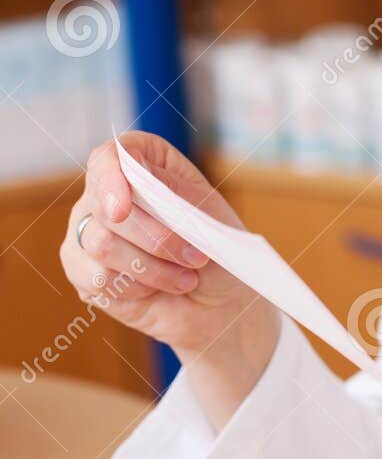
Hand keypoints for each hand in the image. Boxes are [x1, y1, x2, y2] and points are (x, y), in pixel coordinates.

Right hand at [61, 133, 279, 383]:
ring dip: (152, 268)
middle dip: (157, 238)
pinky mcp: (83, 272)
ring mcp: (89, 232)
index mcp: (141, 165)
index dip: (110, 177)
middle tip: (196, 258)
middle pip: (106, 207)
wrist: (220, 301)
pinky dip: (137, 287)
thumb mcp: (208, 214)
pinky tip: (157, 290)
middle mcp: (106, 194)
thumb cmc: (217, 248)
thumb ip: (172, 192)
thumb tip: (137, 178)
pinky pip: (97, 278)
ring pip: (101, 244)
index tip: (123, 208)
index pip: (109, 157)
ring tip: (186, 279)